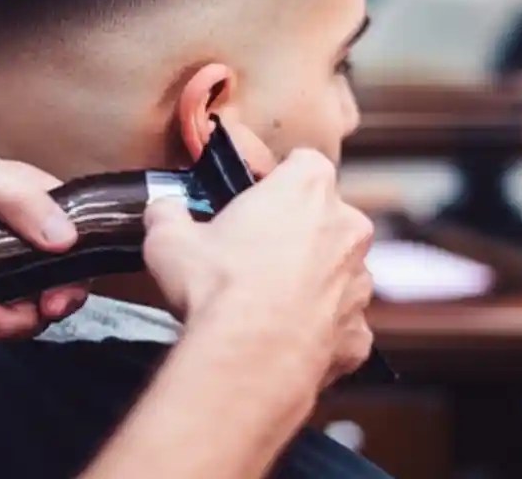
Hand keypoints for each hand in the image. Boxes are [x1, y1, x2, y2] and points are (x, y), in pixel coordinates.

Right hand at [142, 149, 375, 387]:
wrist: (248, 357)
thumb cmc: (217, 287)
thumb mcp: (169, 238)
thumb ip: (169, 214)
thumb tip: (163, 212)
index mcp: (308, 188)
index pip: (304, 164)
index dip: (279, 181)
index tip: (256, 200)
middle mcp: (346, 228)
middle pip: (327, 219)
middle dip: (298, 233)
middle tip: (253, 255)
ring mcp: (358, 283)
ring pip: (338, 274)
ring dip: (311, 283)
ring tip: (265, 303)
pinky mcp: (358, 334)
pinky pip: (340, 327)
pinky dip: (318, 333)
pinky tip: (284, 340)